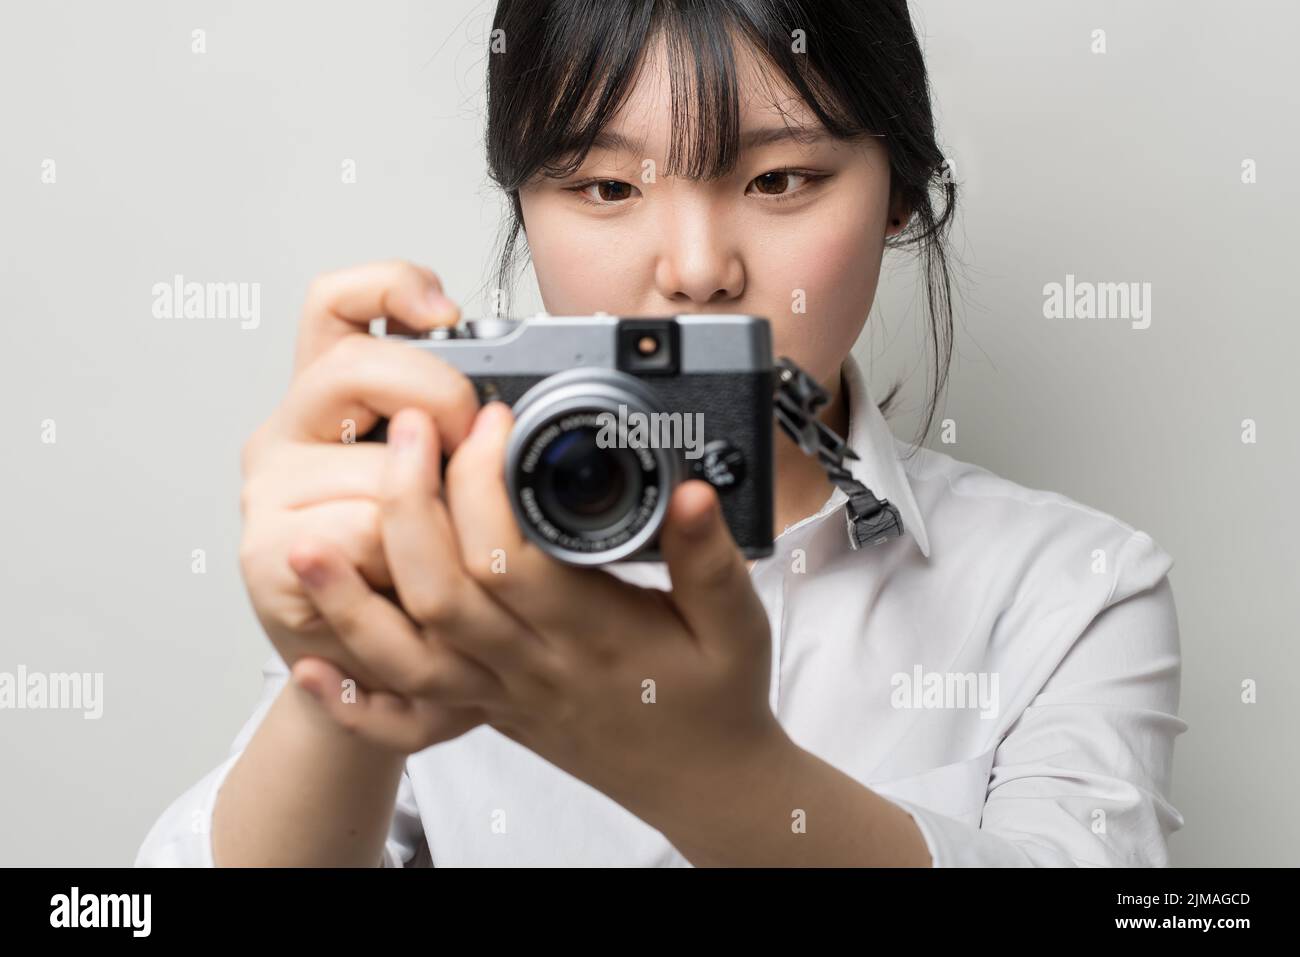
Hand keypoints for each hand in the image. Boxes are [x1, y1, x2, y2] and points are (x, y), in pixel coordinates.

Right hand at [238, 260, 490, 744]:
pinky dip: (402, 566)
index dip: (391, 286)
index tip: (448, 312)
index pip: (338, 302)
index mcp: (333, 395)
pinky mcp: (266, 554)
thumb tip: (527, 404)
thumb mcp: (449, 484)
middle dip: (438, 397)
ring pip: (370, 465)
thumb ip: (468, 432)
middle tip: (478, 440)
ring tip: (454, 541)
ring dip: (432, 506)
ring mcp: (271, 490)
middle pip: (354, 367)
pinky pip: (357, 539)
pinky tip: (410, 584)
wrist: (377, 675)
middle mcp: (291, 429)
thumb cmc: (423, 571)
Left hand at [289, 400, 788, 816]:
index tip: (492, 418)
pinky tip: (309, 670)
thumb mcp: (736, 625)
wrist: (702, 783)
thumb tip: (690, 492)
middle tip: (405, 431)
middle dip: (410, 505)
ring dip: (349, 602)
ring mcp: (500, 696)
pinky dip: (351, 701)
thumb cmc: (717, 702)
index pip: (515, 557)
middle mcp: (533, 667)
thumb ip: (711, 559)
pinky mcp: (486, 712)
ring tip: (303, 546)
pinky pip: (406, 717)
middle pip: (443, 593)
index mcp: (593, 634)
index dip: (488, 482)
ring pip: (406, 655)